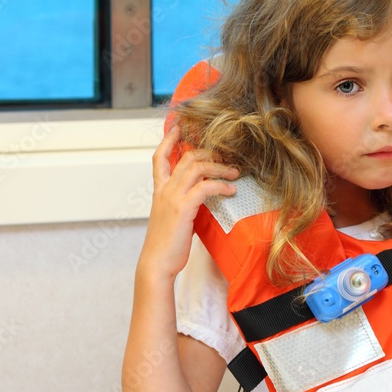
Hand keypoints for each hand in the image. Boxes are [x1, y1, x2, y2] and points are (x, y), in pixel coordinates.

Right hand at [138, 125, 238, 280]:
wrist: (157, 263)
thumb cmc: (167, 245)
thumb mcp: (173, 218)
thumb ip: (184, 203)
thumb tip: (203, 197)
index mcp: (159, 191)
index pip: (159, 158)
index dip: (169, 140)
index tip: (179, 127)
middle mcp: (164, 190)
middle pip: (186, 157)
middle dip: (209, 152)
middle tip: (227, 157)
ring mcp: (172, 198)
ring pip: (197, 167)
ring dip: (219, 167)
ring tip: (234, 173)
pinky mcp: (182, 209)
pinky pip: (204, 187)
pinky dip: (220, 185)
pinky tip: (231, 190)